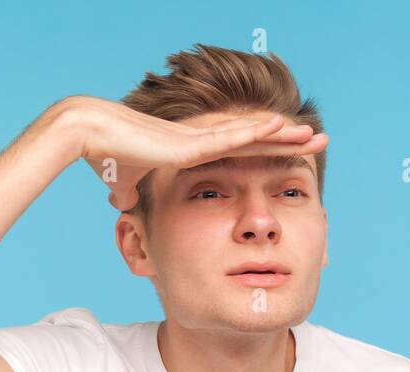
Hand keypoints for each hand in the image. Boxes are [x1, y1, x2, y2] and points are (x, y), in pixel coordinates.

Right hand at [58, 95, 327, 211]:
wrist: (90, 136)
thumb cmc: (104, 156)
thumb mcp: (125, 185)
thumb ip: (132, 194)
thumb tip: (125, 207)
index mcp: (192, 150)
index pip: (240, 152)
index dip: (267, 151)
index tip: (291, 153)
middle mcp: (202, 140)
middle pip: (256, 141)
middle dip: (288, 142)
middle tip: (319, 139)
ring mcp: (199, 138)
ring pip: (252, 136)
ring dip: (284, 135)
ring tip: (314, 134)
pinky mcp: (192, 143)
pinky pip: (232, 138)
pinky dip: (257, 133)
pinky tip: (282, 128)